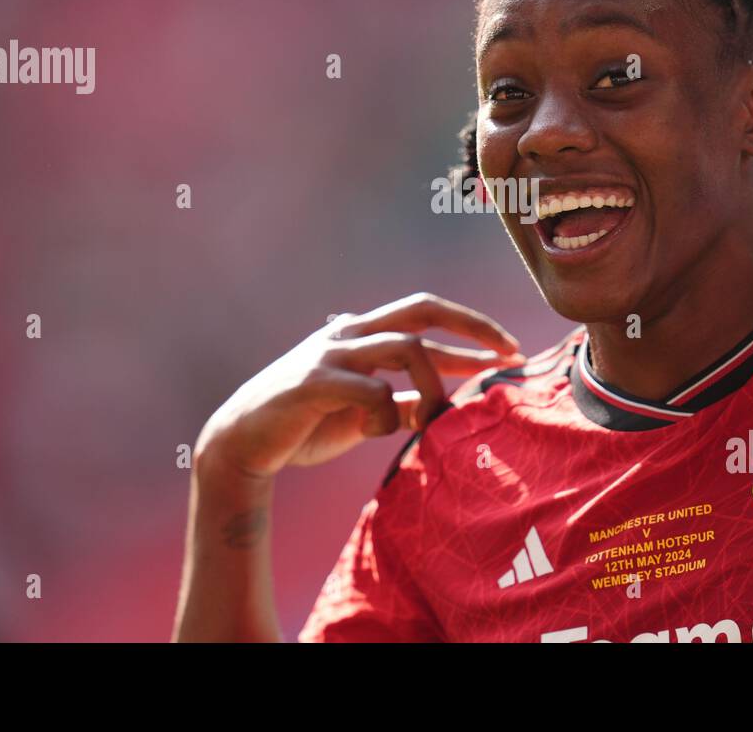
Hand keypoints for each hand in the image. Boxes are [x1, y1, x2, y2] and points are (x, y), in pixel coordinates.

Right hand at [193, 293, 523, 482]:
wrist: (242, 444)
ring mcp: (330, 353)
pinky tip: (376, 430)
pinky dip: (387, 413)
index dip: (471, 329)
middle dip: (471, 325)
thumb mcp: (364, 413)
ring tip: (435, 418)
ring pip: (405, 348)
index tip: (510, 350)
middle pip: (422, 308)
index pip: (426, 316)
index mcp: (361, 333)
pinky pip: (373, 391)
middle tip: (509, 351)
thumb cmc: (305, 425)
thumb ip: (400, 402)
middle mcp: (349, 332)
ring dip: (434, 385)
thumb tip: (440, 406)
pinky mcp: (314, 381)